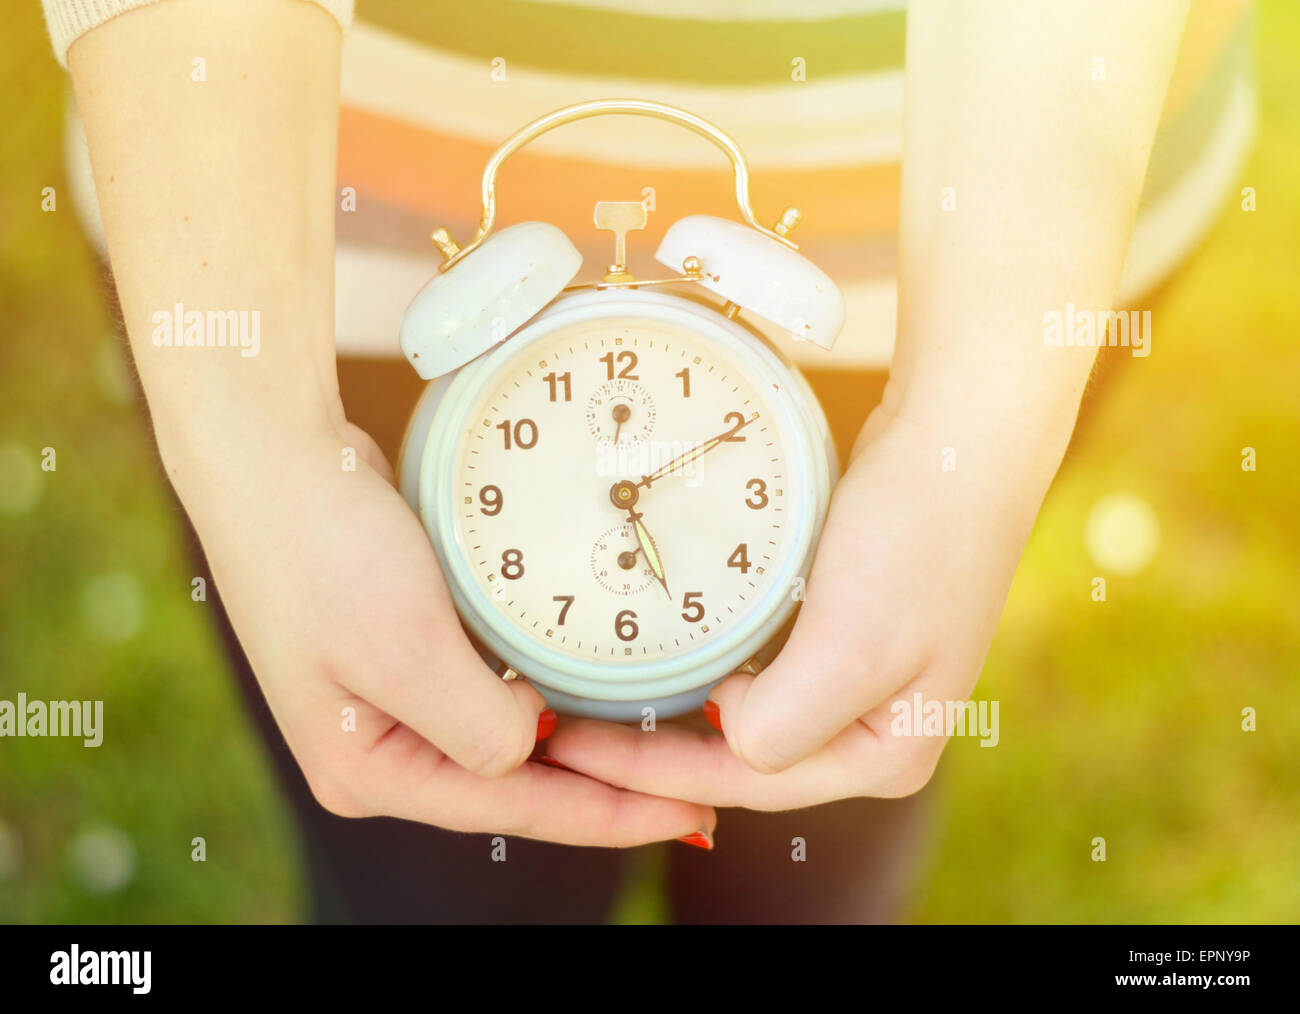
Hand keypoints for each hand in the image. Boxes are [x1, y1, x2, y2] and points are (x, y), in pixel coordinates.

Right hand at [174, 414, 714, 844]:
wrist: (273, 459)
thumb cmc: (323, 551)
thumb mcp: (406, 650)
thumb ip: (481, 726)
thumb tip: (535, 744)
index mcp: (370, 770)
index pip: (516, 808)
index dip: (610, 817)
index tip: (689, 819)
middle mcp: (381, 749)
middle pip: (517, 784)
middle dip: (603, 786)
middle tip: (693, 788)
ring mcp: (392, 703)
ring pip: (511, 737)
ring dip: (580, 739)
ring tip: (660, 747)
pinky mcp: (406, 656)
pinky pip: (495, 689)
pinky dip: (546, 692)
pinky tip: (595, 692)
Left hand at [544, 401, 1058, 808]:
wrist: (961, 437)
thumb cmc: (918, 537)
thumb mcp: (851, 647)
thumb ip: (784, 722)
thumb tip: (728, 729)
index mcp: (885, 754)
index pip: (746, 782)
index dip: (654, 774)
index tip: (574, 752)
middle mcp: (875, 729)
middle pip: (743, 758)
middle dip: (658, 752)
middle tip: (570, 735)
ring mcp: (863, 679)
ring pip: (747, 713)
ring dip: (679, 712)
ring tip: (602, 704)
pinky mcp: (845, 630)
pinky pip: (761, 666)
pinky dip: (711, 666)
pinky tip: (665, 656)